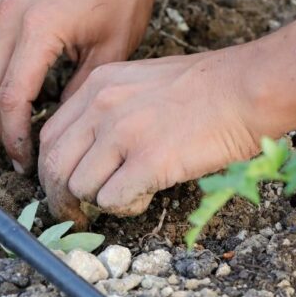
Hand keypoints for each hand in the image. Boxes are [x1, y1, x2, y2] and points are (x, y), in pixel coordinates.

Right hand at [0, 0, 164, 171]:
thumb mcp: (113, 52)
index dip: (14, 135)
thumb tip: (56, 132)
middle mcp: (8, 18)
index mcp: (39, 28)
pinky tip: (7, 98)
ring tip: (12, 128)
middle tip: (23, 152)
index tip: (27, 160)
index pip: (11, 97)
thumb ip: (80, 93)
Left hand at [38, 45, 275, 225]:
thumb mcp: (139, 82)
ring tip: (128, 196)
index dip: (52, 171)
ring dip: (98, 202)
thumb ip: (107, 110)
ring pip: (79, 187)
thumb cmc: (205, 89)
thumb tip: (87, 153)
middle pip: (54, 165)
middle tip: (76, 215)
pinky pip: (112, 200)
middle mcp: (102, 107)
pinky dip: (124, 208)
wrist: (246, 89)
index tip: (63, 188)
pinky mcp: (149, 161)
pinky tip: (146, 196)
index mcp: (97, 86)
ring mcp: (123, 133)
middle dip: (61, 198)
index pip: (50, 136)